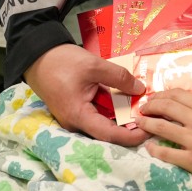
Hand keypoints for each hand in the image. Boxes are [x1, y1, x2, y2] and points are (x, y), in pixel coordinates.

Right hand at [24, 44, 148, 146]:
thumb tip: (140, 90)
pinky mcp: (76, 109)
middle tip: (152, 118)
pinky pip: (97, 114)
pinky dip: (112, 109)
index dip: (130, 136)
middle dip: (129, 127)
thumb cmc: (62, 62)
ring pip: (103, 122)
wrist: (39, 55)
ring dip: (121, 117)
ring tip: (143, 109)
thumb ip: (119, 77)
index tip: (149, 131)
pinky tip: (126, 101)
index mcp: (78, 116)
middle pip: (107, 131)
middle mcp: (75, 122)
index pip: (109, 134)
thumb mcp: (94, 66)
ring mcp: (75, 117)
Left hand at [135, 89, 191, 190]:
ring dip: (147, 124)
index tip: (152, 98)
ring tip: (139, 123)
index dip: (161, 94)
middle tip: (142, 109)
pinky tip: (149, 146)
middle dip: (150, 106)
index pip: (178, 95)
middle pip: (166, 107)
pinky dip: (154, 148)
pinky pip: (166, 153)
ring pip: (162, 128)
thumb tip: (180, 104)